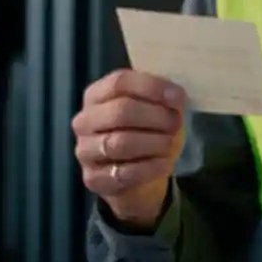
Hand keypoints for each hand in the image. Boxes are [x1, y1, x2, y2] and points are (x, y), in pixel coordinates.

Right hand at [72, 69, 185, 228]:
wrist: (134, 177)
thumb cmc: (143, 133)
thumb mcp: (150, 108)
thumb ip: (158, 97)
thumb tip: (175, 96)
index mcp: (96, 96)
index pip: (119, 82)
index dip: (152, 87)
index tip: (177, 97)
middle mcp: (84, 121)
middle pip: (120, 111)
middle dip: (155, 117)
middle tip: (175, 123)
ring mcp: (85, 151)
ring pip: (120, 143)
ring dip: (153, 142)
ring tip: (169, 144)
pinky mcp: (93, 179)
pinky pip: (123, 173)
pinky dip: (150, 167)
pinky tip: (165, 164)